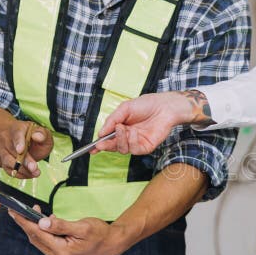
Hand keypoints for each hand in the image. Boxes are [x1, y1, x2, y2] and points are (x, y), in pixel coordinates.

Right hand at [0, 121, 52, 178]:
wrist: (30, 147)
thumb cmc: (37, 140)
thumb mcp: (45, 135)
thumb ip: (43, 134)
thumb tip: (37, 136)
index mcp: (18, 128)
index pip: (16, 133)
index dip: (18, 142)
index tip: (21, 150)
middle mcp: (8, 138)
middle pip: (12, 149)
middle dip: (24, 160)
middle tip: (33, 167)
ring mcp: (4, 150)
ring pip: (8, 160)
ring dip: (21, 169)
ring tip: (35, 172)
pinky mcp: (4, 162)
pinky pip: (8, 169)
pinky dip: (20, 174)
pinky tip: (30, 175)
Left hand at [8, 206, 129, 254]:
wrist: (112, 244)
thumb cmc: (101, 234)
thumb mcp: (83, 226)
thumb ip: (62, 225)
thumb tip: (42, 222)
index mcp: (62, 250)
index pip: (38, 234)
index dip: (24, 221)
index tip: (14, 211)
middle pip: (35, 238)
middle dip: (25, 223)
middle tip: (17, 209)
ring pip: (39, 240)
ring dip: (33, 227)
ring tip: (31, 211)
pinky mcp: (61, 254)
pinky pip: (46, 242)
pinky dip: (42, 231)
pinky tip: (43, 221)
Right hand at [94, 90, 213, 155]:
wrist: (164, 106)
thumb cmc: (146, 105)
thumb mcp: (124, 109)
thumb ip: (111, 120)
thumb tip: (100, 133)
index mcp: (121, 128)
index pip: (108, 139)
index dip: (99, 145)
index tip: (91, 149)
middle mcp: (128, 137)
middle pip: (113, 147)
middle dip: (106, 146)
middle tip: (100, 144)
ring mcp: (137, 142)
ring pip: (122, 149)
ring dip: (119, 140)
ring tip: (122, 128)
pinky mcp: (146, 147)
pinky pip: (134, 149)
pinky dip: (132, 141)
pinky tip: (134, 132)